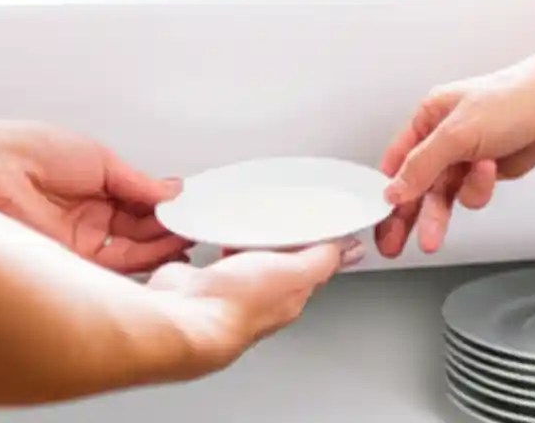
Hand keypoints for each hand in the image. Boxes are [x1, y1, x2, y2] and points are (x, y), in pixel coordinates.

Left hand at [0, 102, 190, 273]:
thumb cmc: (15, 152)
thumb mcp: (97, 156)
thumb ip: (136, 182)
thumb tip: (171, 190)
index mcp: (92, 190)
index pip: (141, 206)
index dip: (169, 207)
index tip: (194, 204)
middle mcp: (86, 220)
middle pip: (141, 232)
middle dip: (172, 228)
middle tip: (199, 222)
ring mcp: (77, 244)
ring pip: (133, 253)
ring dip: (164, 245)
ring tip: (190, 233)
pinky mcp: (68, 264)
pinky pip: (114, 267)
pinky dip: (144, 259)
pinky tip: (166, 247)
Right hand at [148, 240, 356, 371]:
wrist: (185, 316)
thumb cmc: (237, 304)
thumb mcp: (294, 272)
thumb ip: (322, 260)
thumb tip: (350, 251)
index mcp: (289, 296)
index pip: (314, 269)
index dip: (322, 247)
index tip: (327, 229)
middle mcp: (261, 295)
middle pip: (281, 261)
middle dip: (285, 240)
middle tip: (290, 218)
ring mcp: (232, 288)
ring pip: (250, 257)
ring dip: (253, 240)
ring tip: (256, 221)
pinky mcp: (204, 280)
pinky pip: (218, 255)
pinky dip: (223, 241)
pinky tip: (222, 231)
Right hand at [375, 57, 534, 256]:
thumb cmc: (515, 98)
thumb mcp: (458, 133)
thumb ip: (422, 165)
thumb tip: (394, 190)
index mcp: (429, 118)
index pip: (397, 162)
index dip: (386, 192)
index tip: (378, 220)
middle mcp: (445, 138)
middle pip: (417, 185)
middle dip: (407, 216)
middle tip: (394, 245)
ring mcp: (468, 156)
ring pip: (444, 196)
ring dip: (440, 215)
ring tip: (432, 238)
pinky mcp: (489, 172)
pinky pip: (473, 195)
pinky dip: (479, 190)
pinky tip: (490, 173)